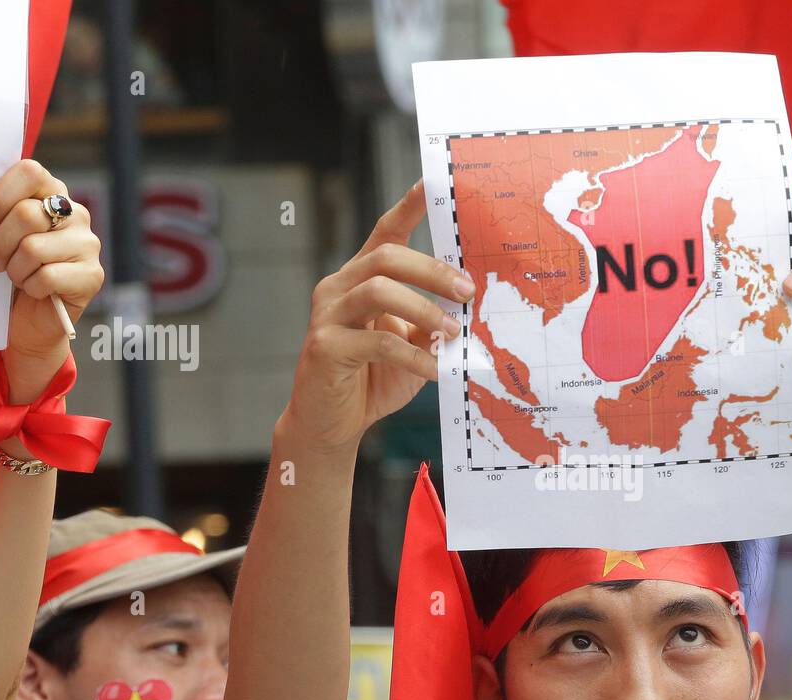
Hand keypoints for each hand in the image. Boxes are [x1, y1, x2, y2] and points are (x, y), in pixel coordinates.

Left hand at [0, 159, 103, 400]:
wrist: (30, 319)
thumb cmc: (12, 269)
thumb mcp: (3, 233)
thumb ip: (3, 212)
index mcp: (53, 194)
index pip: (30, 171)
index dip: (1, 194)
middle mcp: (77, 214)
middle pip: (27, 214)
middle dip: (0, 242)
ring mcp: (89, 245)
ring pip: (34, 248)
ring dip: (16, 269)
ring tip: (19, 277)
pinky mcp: (93, 276)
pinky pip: (48, 276)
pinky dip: (32, 288)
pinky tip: (37, 291)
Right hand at [283, 180, 473, 451]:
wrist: (332, 424)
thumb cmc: (375, 379)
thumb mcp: (413, 346)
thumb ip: (431, 322)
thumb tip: (467, 307)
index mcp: (360, 278)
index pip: (384, 231)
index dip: (408, 206)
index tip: (433, 184)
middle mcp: (339, 287)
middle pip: (386, 257)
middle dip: (432, 270)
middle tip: (467, 292)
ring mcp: (327, 315)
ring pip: (379, 291)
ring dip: (424, 310)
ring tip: (453, 334)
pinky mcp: (324, 346)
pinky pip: (377, 341)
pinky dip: (414, 355)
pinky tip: (436, 369)